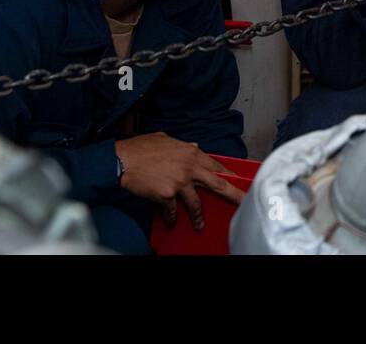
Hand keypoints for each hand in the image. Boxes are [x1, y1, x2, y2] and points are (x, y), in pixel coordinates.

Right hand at [115, 132, 244, 229]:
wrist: (123, 160)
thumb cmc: (141, 148)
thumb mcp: (166, 139)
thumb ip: (182, 145)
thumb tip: (192, 146)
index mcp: (191, 153)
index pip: (216, 165)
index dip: (227, 174)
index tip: (235, 181)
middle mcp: (189, 168)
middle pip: (218, 184)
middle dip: (233, 194)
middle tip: (243, 201)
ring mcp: (179, 182)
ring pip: (196, 203)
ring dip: (199, 216)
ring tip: (200, 225)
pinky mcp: (167, 195)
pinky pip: (173, 211)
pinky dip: (172, 218)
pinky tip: (172, 222)